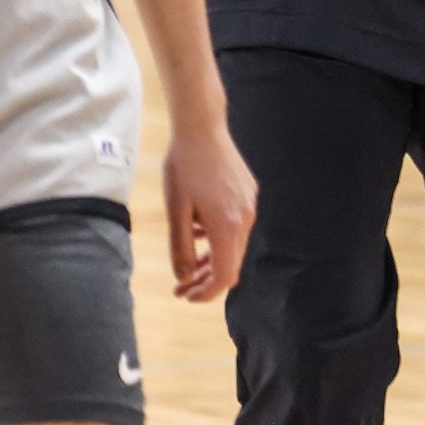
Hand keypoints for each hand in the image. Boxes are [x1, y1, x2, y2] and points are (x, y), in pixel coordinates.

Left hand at [162, 123, 257, 301]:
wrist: (202, 127)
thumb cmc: (184, 166)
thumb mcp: (176, 210)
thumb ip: (181, 247)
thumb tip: (183, 277)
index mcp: (227, 225)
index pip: (224, 276)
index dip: (206, 293)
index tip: (186, 296)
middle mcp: (245, 218)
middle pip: (231, 264)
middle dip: (207, 279)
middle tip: (182, 286)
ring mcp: (249, 205)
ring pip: (234, 245)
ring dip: (213, 258)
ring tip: (188, 261)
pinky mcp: (248, 193)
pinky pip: (236, 226)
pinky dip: (219, 237)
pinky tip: (199, 229)